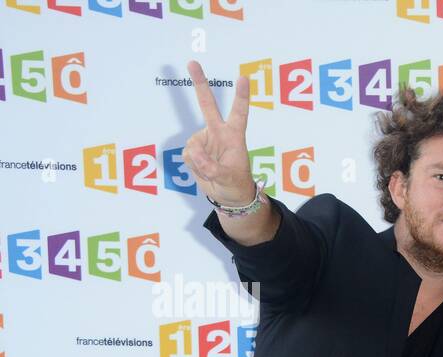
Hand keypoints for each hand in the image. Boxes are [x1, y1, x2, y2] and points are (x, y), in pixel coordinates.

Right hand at [181, 60, 254, 205]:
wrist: (228, 196)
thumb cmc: (236, 184)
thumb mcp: (229, 178)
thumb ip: (211, 166)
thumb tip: (193, 152)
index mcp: (234, 136)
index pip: (239, 113)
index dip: (241, 96)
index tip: (243, 78)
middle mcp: (218, 133)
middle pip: (208, 105)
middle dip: (200, 83)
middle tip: (192, 62)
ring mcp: (204, 140)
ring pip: (192, 146)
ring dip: (200, 163)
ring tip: (213, 172)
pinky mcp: (193, 150)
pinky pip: (187, 155)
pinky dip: (193, 165)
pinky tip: (203, 171)